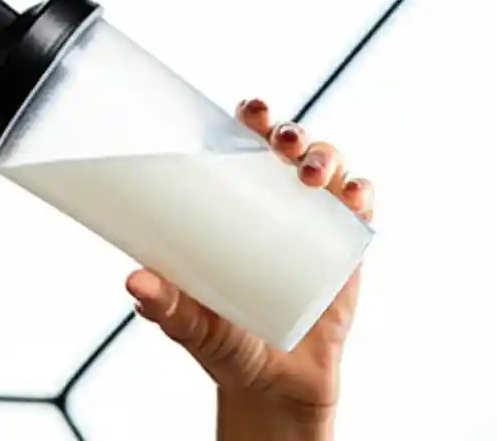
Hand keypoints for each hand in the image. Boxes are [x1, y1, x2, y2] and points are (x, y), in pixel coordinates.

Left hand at [124, 98, 373, 427]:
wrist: (273, 387)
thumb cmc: (222, 342)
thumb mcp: (190, 323)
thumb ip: (164, 306)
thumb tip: (133, 282)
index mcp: (233, 203)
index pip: (241, 144)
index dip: (250, 117)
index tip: (248, 110)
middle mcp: (274, 202)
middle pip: (290, 146)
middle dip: (291, 132)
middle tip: (282, 142)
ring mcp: (314, 222)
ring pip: (329, 168)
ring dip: (327, 157)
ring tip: (311, 175)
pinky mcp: (346, 250)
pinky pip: (360, 209)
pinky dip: (362, 195)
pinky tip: (355, 198)